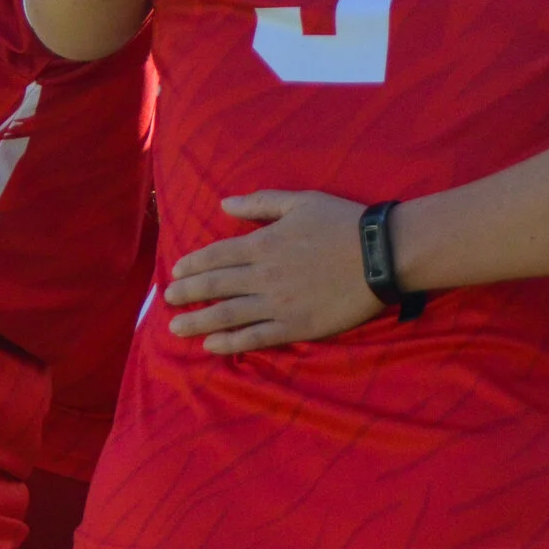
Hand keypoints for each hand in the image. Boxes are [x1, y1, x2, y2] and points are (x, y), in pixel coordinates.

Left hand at [161, 191, 377, 352]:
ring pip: (227, 315)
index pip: (216, 255)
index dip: (193, 264)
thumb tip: (224, 203)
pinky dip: (229, 343)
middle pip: (214, 286)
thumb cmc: (342, 223)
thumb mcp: (301, 202)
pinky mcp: (294, 326)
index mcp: (263, 243)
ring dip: (197, 322)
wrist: (381, 255)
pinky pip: (254, 337)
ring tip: (175, 328)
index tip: (176, 272)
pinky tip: (211, 346)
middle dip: (186, 294)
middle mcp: (263, 275)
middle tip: (167, 300)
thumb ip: (260, 203)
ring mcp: (277, 304)